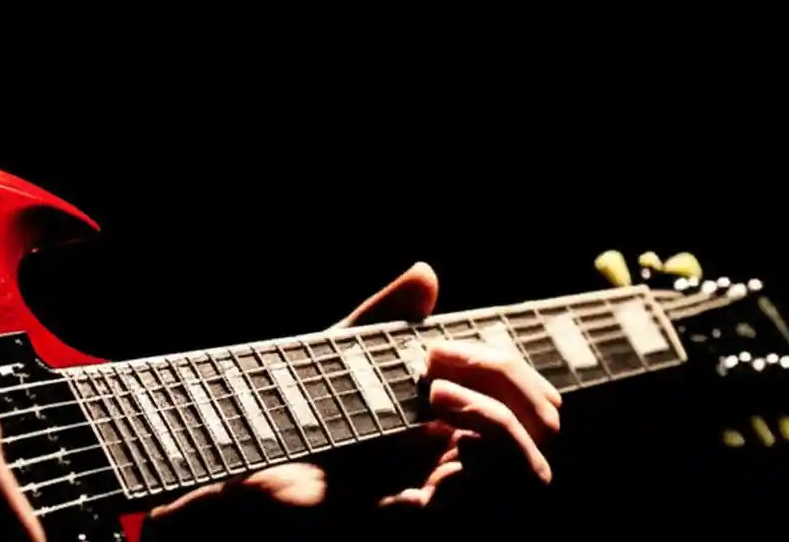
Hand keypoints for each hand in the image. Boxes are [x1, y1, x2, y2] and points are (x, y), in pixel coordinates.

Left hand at [144, 262, 561, 539]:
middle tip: (440, 358)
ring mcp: (456, 509)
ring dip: (501, 412)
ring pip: (537, 468)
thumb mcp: (342, 362)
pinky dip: (489, 440)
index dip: (508, 367)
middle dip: (510, 378)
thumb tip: (426, 272)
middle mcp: (465, 478)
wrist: (241, 477)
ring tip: (436, 388)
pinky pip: (505, 491)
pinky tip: (439, 417)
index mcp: (456, 440)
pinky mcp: (435, 528)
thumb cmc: (290, 426)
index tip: (441, 345)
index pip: (533, 407)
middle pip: (547, 430)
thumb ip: (386, 320)